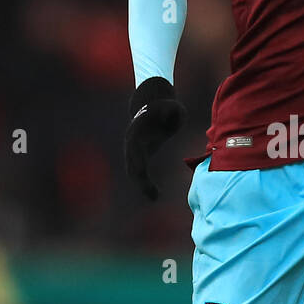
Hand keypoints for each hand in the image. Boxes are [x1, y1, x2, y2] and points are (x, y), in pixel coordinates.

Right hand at [124, 77, 185, 199]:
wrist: (152, 107)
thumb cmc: (165, 107)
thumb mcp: (172, 106)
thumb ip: (171, 109)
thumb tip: (166, 115)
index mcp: (138, 130)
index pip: (134, 147)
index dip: (137, 159)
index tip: (142, 172)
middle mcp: (131, 142)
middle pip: (131, 162)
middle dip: (139, 178)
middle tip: (150, 193)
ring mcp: (134, 150)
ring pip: (133, 171)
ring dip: (142, 185)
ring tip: (154, 197)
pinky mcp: (140, 156)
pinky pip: (140, 173)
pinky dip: (145, 184)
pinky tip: (154, 196)